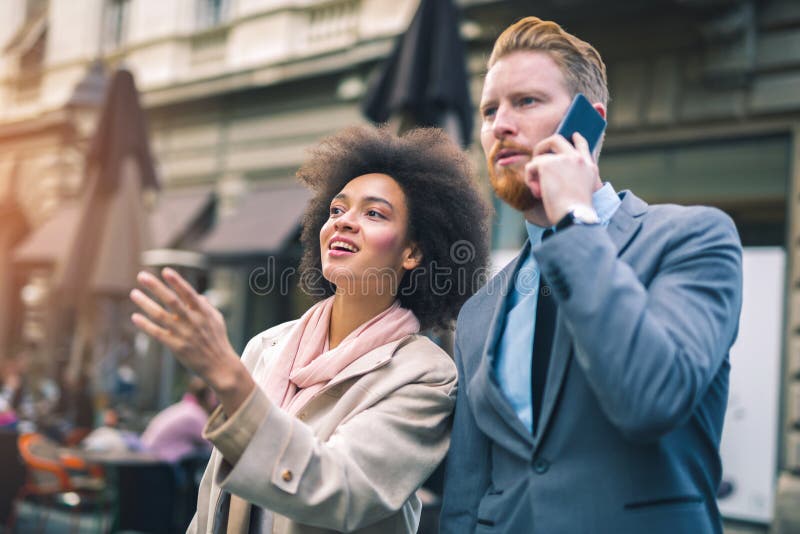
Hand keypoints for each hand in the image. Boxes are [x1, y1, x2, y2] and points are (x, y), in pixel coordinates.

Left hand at [130, 268, 253, 413]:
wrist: (220, 366)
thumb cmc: (218, 340)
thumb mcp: (217, 319)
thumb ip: (206, 306)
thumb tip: (196, 294)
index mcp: (203, 312)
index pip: (188, 293)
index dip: (177, 281)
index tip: (165, 270)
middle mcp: (193, 321)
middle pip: (172, 301)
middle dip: (156, 287)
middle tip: (142, 276)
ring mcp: (184, 334)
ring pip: (161, 316)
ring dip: (146, 303)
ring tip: (134, 293)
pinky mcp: (176, 347)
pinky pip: (158, 334)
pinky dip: (146, 325)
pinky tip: (135, 317)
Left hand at [525, 132, 599, 223]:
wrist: (574, 215)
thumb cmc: (575, 211)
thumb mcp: (584, 191)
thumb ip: (576, 177)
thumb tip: (554, 172)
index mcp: (589, 167)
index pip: (583, 145)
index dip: (576, 139)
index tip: (574, 135)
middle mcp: (577, 159)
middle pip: (557, 140)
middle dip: (543, 146)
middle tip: (537, 156)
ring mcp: (563, 159)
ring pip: (540, 157)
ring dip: (534, 173)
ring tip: (538, 190)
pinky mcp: (547, 164)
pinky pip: (531, 166)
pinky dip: (529, 179)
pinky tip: (537, 193)